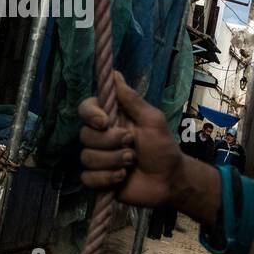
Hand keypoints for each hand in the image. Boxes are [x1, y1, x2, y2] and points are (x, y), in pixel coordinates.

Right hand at [77, 71, 185, 208]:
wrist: (169, 180)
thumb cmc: (163, 147)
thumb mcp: (152, 120)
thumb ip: (132, 99)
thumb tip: (115, 73)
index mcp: (111, 119)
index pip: (86, 109)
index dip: (90, 115)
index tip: (105, 121)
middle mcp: (101, 137)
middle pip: (85, 135)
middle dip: (109, 142)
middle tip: (131, 144)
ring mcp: (99, 158)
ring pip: (86, 157)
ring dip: (112, 161)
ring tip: (131, 162)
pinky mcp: (98, 179)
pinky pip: (87, 178)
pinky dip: (106, 178)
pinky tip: (122, 177)